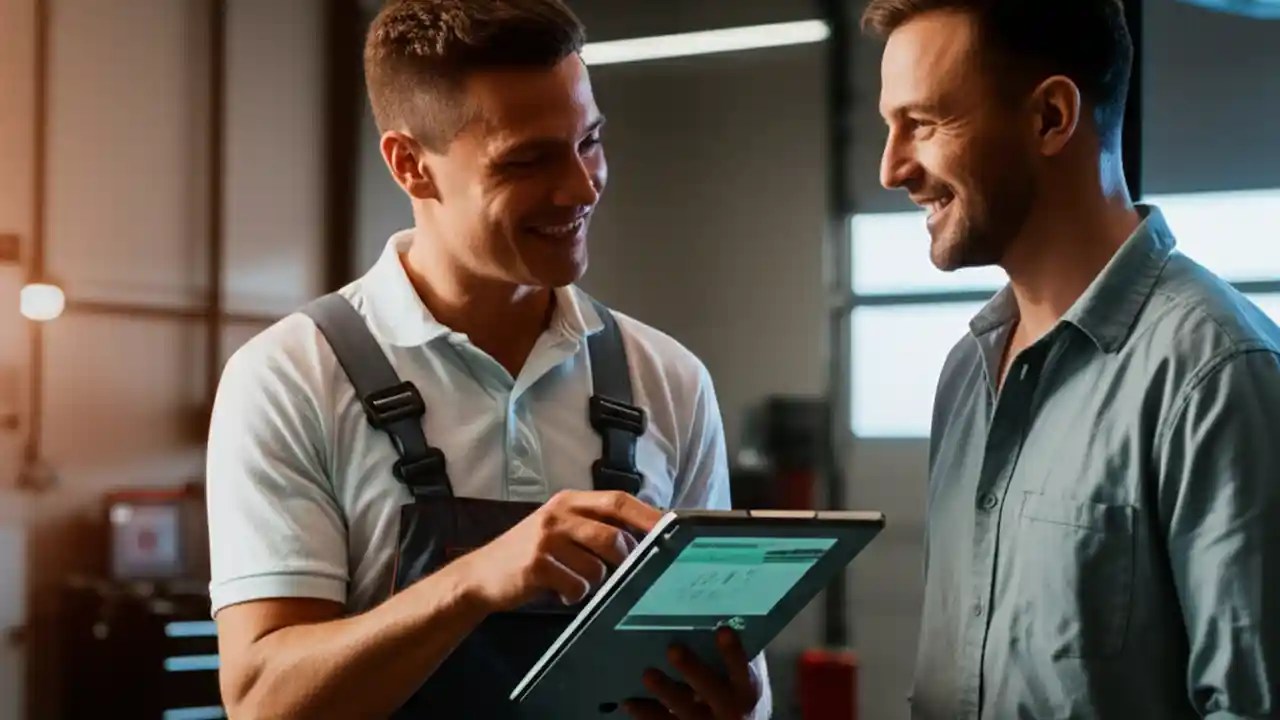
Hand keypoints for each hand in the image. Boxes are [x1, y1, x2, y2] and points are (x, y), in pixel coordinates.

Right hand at [453, 490, 661, 611]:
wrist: (480, 575)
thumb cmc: (531, 553)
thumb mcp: (561, 528)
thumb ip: (597, 525)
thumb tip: (648, 537)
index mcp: (569, 500)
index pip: (619, 500)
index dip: (649, 516)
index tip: (674, 530)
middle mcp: (559, 513)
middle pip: (613, 535)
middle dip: (625, 559)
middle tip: (621, 572)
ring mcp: (546, 538)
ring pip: (598, 566)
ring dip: (595, 582)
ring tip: (577, 580)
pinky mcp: (536, 565)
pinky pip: (576, 587)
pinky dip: (575, 596)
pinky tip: (561, 592)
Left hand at [623, 627, 761, 718]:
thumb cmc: (740, 695)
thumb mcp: (746, 679)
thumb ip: (736, 657)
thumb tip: (721, 615)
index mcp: (745, 689)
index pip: (741, 668)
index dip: (732, 651)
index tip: (722, 630)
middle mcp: (728, 709)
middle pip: (710, 689)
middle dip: (692, 669)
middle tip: (673, 649)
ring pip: (684, 708)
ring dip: (665, 691)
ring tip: (648, 674)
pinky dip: (646, 714)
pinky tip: (629, 702)